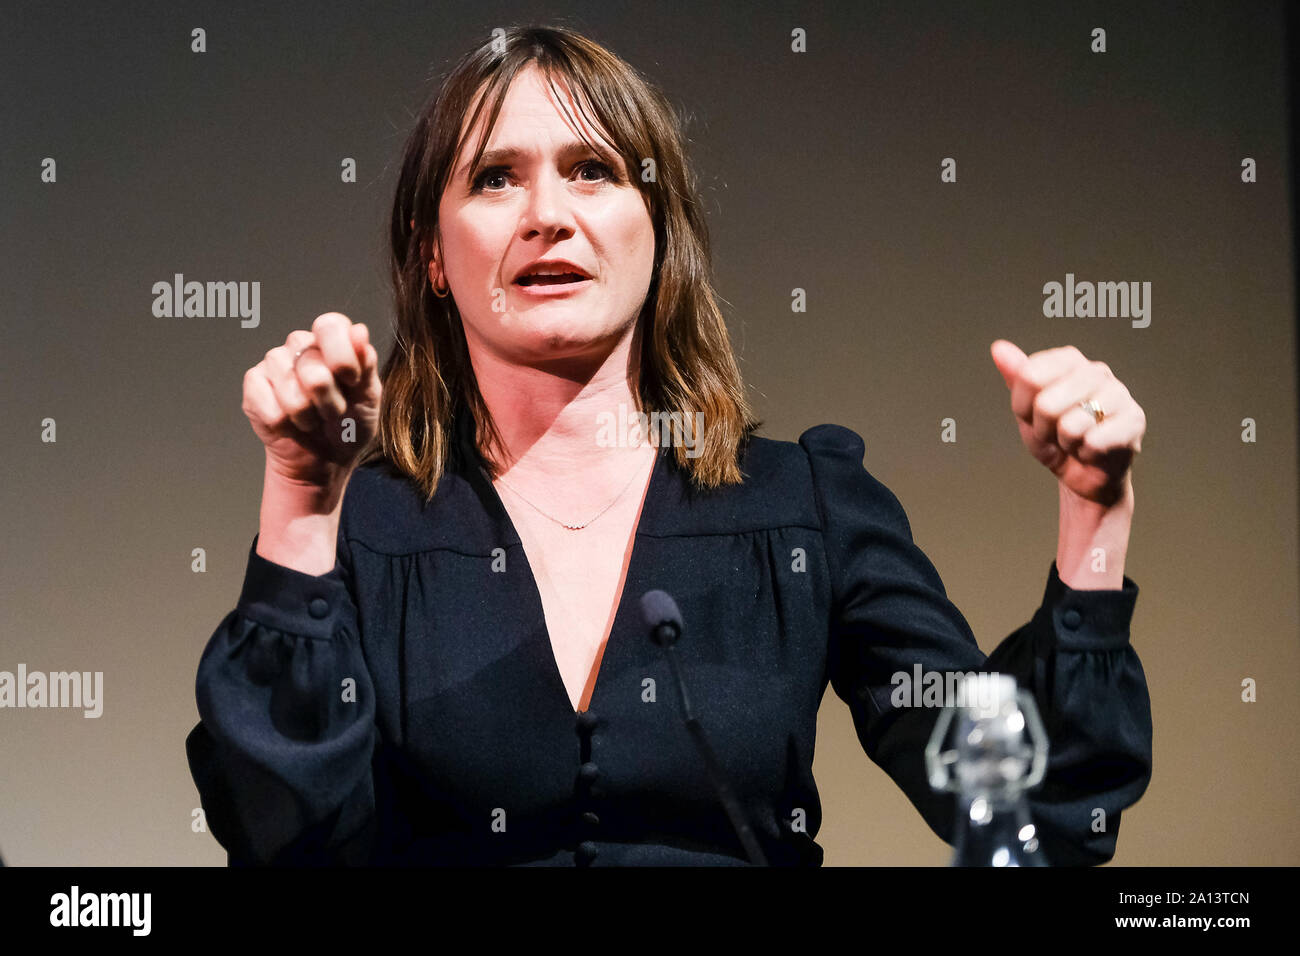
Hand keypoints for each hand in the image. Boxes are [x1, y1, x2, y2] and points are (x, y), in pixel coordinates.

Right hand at [243, 312, 382, 488]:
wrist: (325, 459)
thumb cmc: (350, 424)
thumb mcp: (368, 397)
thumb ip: (366, 364)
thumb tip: (359, 331)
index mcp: (331, 341)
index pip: (330, 325)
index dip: (342, 356)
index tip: (352, 380)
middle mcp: (301, 345)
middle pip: (313, 365)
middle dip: (330, 400)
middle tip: (335, 411)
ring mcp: (274, 363)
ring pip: (290, 389)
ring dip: (308, 415)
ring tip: (313, 419)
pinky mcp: (254, 385)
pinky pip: (269, 406)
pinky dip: (285, 424)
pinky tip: (291, 424)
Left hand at [990, 340, 1143, 507]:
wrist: (1084, 474)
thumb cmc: (1055, 438)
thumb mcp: (1026, 410)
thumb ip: (1015, 378)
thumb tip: (999, 347)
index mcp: (1069, 360)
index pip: (1028, 376)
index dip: (1023, 407)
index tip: (1033, 416)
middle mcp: (1096, 371)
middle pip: (1046, 403)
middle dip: (1044, 429)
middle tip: (1057, 433)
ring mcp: (1119, 394)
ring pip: (1070, 425)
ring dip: (1065, 443)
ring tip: (1076, 440)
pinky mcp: (1134, 420)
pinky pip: (1093, 442)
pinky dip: (1085, 453)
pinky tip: (1093, 450)